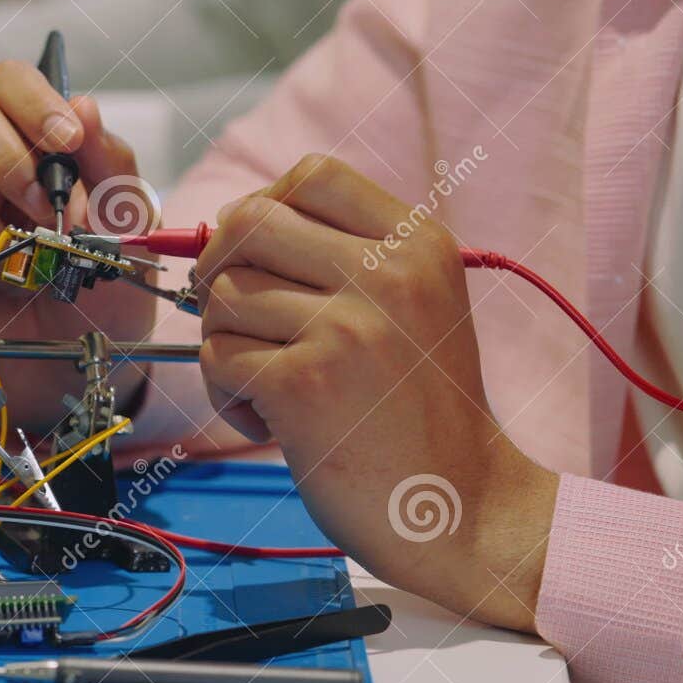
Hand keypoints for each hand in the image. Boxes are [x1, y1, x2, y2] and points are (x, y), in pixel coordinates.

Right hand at [0, 61, 157, 433]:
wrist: (76, 373)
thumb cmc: (101, 297)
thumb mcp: (130, 236)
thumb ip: (113, 171)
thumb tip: (85, 103)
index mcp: (32, 147)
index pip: (9, 84)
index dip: (31, 100)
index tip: (67, 139)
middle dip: (3, 156)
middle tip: (42, 207)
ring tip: (26, 275)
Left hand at [194, 155, 556, 631]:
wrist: (465, 508)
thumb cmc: (421, 414)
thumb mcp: (414, 306)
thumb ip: (344, 257)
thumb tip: (230, 224)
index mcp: (418, 243)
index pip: (311, 174)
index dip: (262, 206)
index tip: (257, 256)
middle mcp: (388, 273)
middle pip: (248, 222)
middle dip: (218, 267)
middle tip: (235, 318)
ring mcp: (347, 326)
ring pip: (222, 294)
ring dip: (222, 342)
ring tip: (265, 384)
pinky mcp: (306, 383)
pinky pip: (217, 358)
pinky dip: (226, 394)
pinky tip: (269, 421)